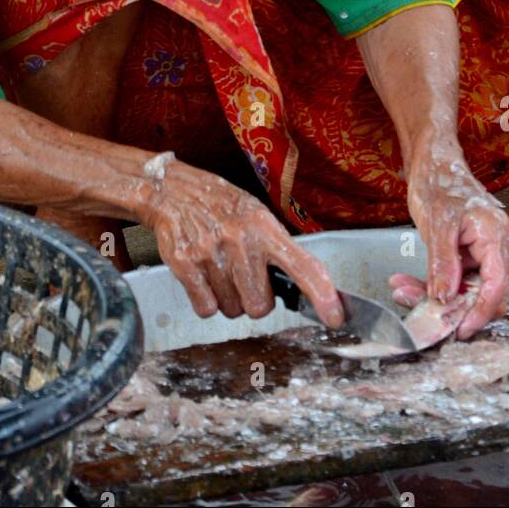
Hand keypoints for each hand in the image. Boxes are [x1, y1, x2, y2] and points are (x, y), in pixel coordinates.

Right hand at [145, 160, 343, 327]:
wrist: (173, 191)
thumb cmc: (221, 206)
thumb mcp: (256, 215)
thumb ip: (276, 248)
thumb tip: (303, 287)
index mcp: (265, 227)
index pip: (303, 265)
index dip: (322, 294)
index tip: (335, 316)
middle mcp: (241, 240)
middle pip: (260, 306)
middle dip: (253, 299)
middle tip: (242, 275)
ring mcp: (212, 253)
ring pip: (231, 310)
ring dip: (227, 298)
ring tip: (219, 269)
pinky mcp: (185, 264)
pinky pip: (206, 309)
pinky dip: (205, 300)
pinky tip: (202, 275)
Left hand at [389, 156, 508, 338]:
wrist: (433, 163)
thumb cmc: (439, 182)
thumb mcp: (437, 223)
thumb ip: (443, 263)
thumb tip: (444, 297)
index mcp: (497, 236)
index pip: (497, 286)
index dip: (480, 312)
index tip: (460, 329)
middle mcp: (497, 247)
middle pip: (483, 293)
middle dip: (451, 305)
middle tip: (416, 307)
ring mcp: (484, 252)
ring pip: (466, 289)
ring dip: (437, 296)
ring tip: (401, 290)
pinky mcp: (469, 255)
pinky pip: (456, 279)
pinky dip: (433, 284)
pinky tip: (405, 284)